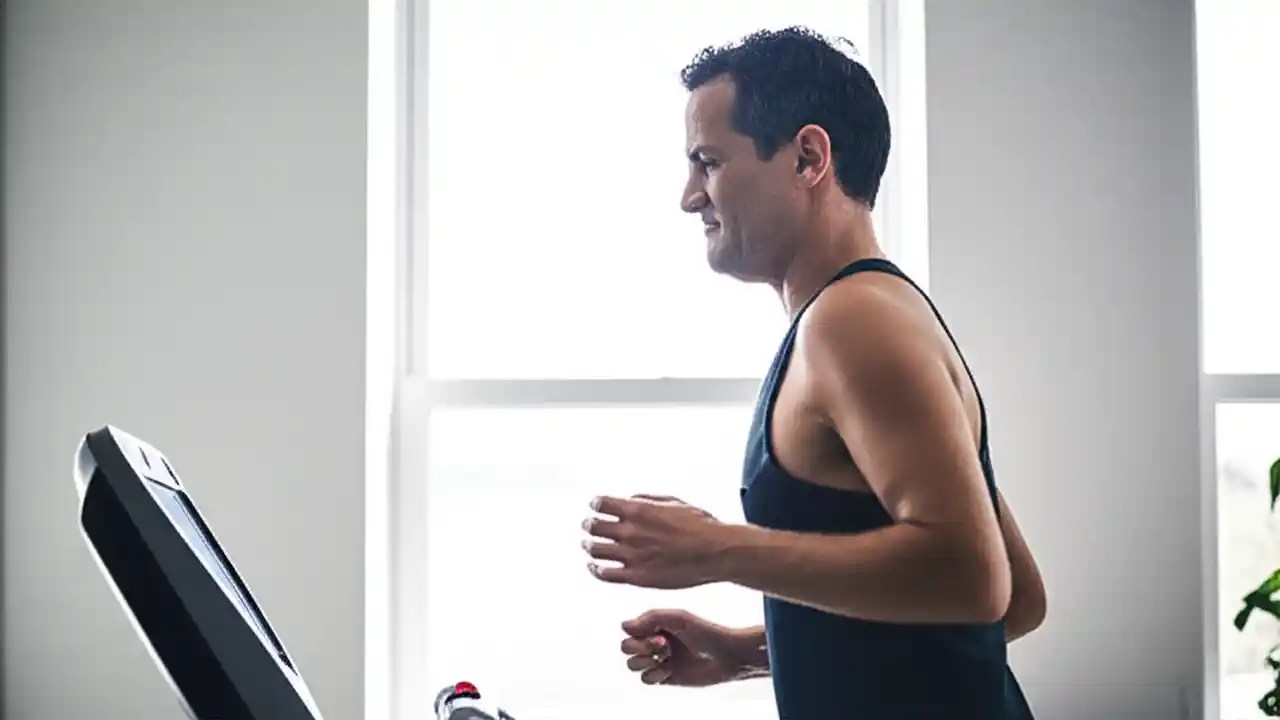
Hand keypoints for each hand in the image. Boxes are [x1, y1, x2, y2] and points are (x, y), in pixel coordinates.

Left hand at [581, 494, 727, 588]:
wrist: (715, 552)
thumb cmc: (699, 525)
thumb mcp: (673, 502)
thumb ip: (647, 500)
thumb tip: (629, 499)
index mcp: (638, 510)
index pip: (601, 504)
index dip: (596, 504)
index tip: (595, 507)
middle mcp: (630, 531)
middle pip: (593, 526)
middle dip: (589, 524)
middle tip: (588, 525)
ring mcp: (631, 555)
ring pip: (595, 550)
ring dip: (589, 545)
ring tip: (588, 545)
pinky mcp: (636, 577)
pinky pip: (605, 574)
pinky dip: (595, 569)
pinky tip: (594, 566)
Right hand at [619, 609, 758, 686]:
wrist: (726, 656)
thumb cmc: (705, 633)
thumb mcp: (678, 618)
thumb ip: (651, 617)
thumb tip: (624, 625)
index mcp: (657, 625)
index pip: (630, 629)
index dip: (636, 632)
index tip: (656, 631)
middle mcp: (656, 642)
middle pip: (627, 647)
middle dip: (637, 647)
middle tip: (662, 645)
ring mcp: (660, 660)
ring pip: (633, 665)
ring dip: (643, 661)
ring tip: (663, 658)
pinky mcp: (666, 677)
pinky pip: (646, 679)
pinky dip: (654, 674)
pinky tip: (669, 670)